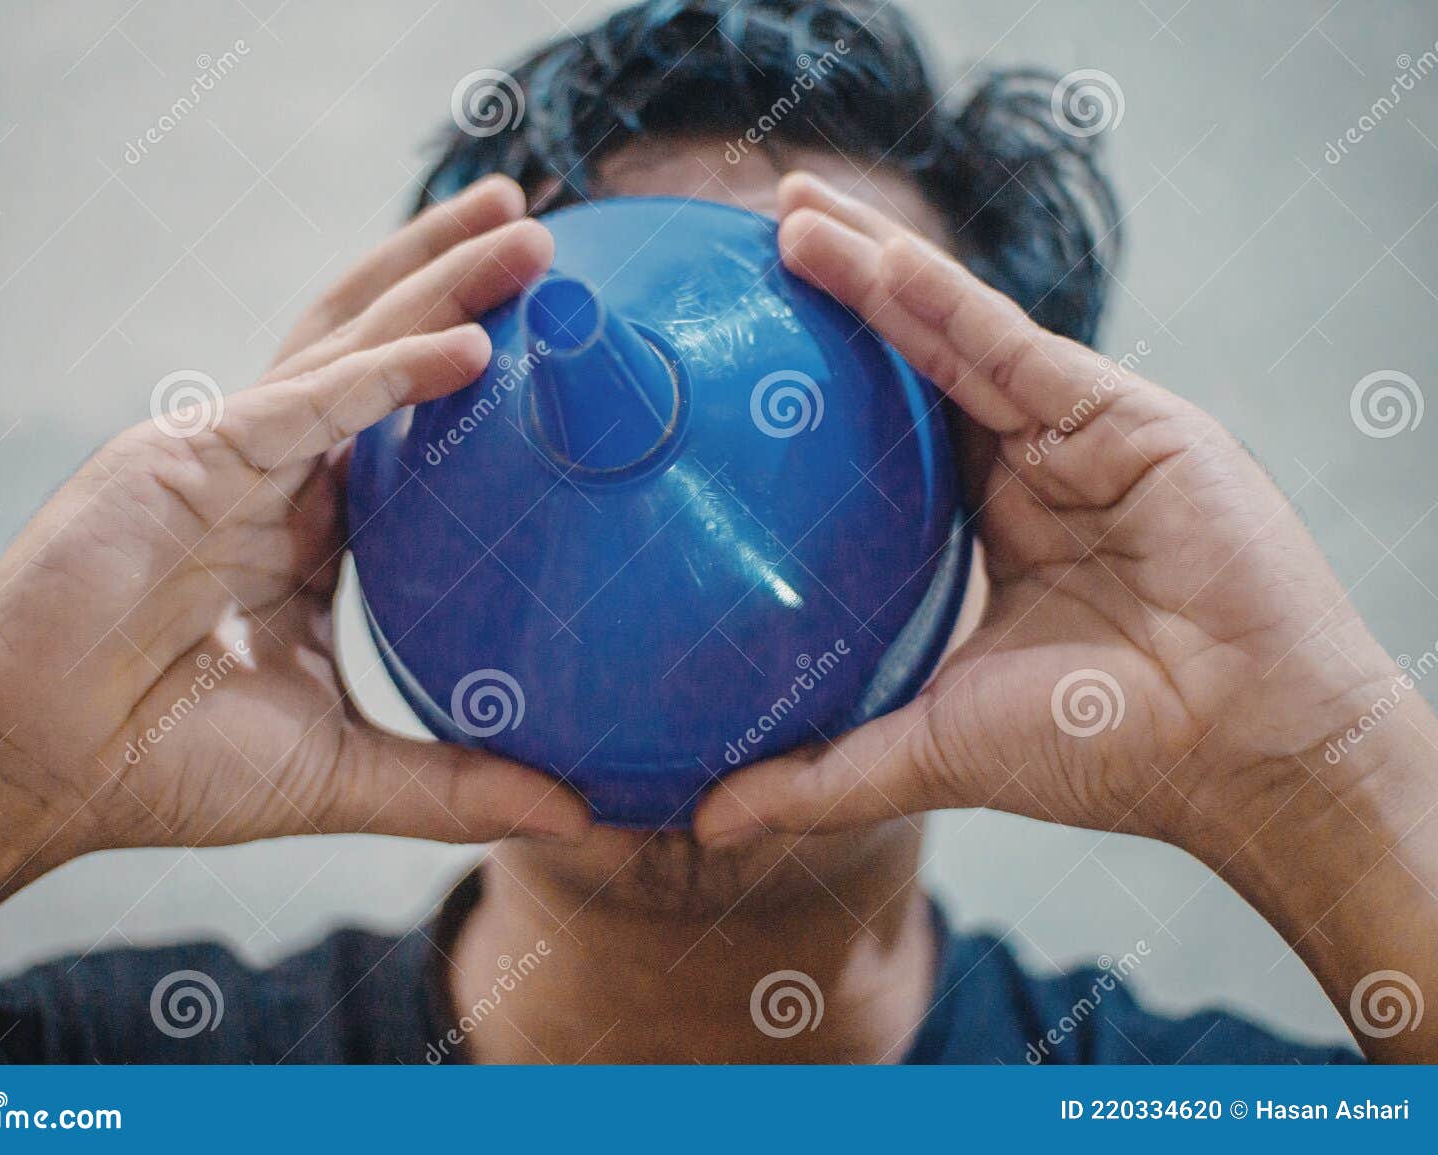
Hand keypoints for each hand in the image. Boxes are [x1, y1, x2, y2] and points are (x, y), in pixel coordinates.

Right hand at [0, 175, 588, 858]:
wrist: (28, 772)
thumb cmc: (162, 768)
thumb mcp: (339, 771)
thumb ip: (455, 784)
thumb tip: (579, 816)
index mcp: (302, 531)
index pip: (401, 427)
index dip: (469, 372)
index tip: (551, 337)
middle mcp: (272, 475)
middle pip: (381, 350)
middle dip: (461, 283)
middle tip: (548, 237)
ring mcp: (228, 454)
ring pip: (348, 343)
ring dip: (437, 282)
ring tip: (522, 229)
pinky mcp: (187, 455)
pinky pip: (304, 401)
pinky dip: (387, 371)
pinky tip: (465, 346)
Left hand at [695, 172, 1411, 857]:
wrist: (1239, 754)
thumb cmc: (1104, 753)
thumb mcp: (931, 750)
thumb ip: (821, 773)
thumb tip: (705, 819)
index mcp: (988, 523)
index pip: (884, 429)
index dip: (816, 380)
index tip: (735, 344)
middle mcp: (1028, 465)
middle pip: (913, 356)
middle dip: (836, 287)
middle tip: (751, 235)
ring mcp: (1076, 433)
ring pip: (956, 330)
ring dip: (872, 265)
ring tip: (789, 214)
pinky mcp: (1123, 416)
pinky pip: (1013, 348)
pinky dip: (941, 302)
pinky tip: (873, 260)